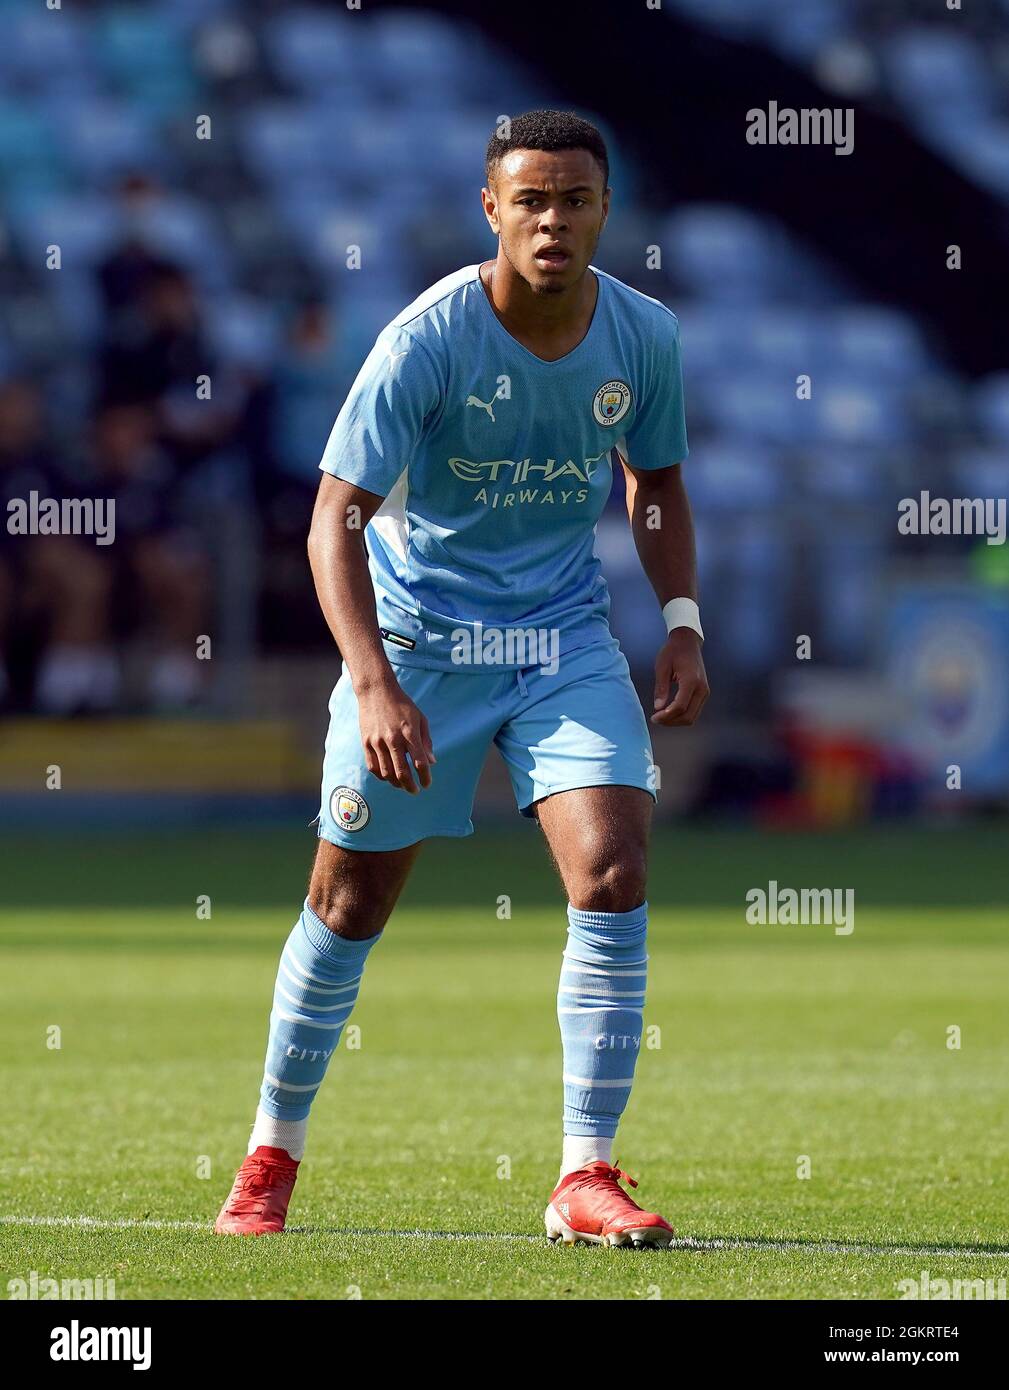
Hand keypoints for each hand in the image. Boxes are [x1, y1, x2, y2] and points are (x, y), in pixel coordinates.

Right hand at [357, 677, 435, 792]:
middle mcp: (393, 739)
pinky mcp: (366, 742)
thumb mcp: (420, 718)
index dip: (425, 777)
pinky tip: (388, 777)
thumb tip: (432, 762)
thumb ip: (426, 741)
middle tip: (414, 790)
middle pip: (402, 772)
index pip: (420, 763)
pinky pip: (373, 767)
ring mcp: (377, 742)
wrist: (376, 691)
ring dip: (395, 783)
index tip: (426, 784)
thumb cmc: (402, 705)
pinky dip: (381, 776)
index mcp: (409, 733)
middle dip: (410, 786)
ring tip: (402, 785)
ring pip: (386, 773)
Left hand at [652, 629, 709, 726]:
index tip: (654, 717)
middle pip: (688, 716)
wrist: (688, 642)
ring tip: (661, 716)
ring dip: (676, 721)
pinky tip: (669, 711)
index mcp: (691, 680)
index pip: (680, 706)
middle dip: (671, 721)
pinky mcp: (703, 693)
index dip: (666, 716)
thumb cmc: (673, 652)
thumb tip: (658, 708)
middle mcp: (702, 688)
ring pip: (692, 717)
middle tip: (655, 719)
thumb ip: (661, 688)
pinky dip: (682, 715)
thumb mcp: (662, 667)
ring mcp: (705, 692)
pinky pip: (694, 711)